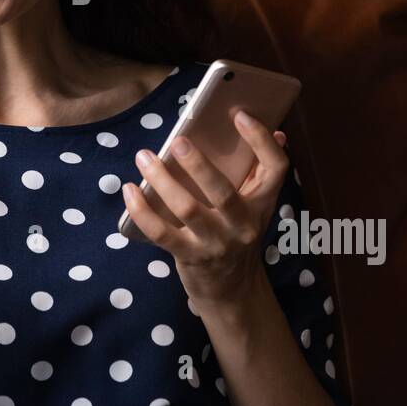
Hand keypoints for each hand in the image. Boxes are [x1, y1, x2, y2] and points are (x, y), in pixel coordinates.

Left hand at [121, 112, 288, 307]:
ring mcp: (216, 243)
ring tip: (143, 157)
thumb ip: (260, 171)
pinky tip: (130, 191)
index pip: (276, 168)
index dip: (261, 140)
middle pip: (222, 191)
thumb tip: (275, 131)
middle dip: (197, 164)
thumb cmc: (237, 234)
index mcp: (262, 203)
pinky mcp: (190, 257)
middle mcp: (243, 224)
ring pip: (187, 209)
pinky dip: (142, 211)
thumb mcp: (255, 206)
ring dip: (161, 181)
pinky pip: (161, 233)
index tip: (239, 114)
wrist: (233, 290)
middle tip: (176, 140)